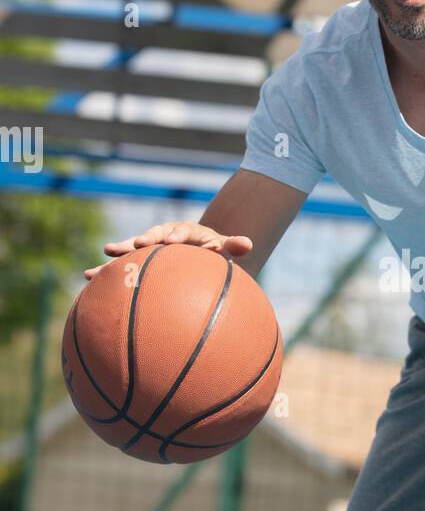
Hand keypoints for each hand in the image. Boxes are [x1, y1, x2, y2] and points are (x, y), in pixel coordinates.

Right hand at [83, 221, 253, 278]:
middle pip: (153, 236)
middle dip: (144, 239)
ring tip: (104, 255)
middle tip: (136, 244)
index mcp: (186, 232)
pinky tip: (88, 279)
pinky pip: (122, 267)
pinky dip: (106, 272)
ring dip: (119, 253)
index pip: (181, 231)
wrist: (196, 249)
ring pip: (132, 250)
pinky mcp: (138, 262)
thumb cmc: (212, 251)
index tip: (172, 241)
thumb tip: (249, 244)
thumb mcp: (224, 248)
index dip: (177, 235)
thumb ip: (234, 245)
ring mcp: (150, 249)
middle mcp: (164, 237)